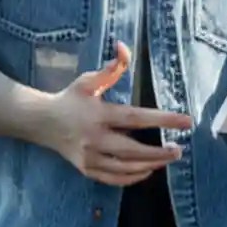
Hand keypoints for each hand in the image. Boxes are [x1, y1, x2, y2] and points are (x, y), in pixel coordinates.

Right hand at [40, 41, 193, 185]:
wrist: (40, 122)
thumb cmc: (69, 99)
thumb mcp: (87, 81)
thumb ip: (110, 69)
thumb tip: (125, 47)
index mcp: (98, 115)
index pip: (135, 118)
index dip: (162, 120)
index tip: (186, 121)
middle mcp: (93, 139)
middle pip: (132, 150)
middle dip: (159, 152)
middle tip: (179, 150)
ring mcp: (89, 157)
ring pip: (124, 168)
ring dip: (149, 165)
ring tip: (168, 159)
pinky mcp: (86, 169)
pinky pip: (113, 179)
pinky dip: (132, 178)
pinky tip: (147, 170)